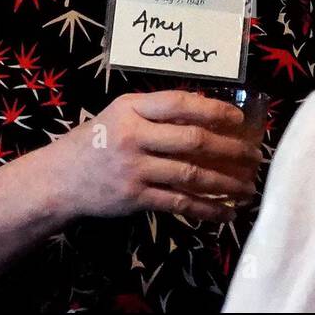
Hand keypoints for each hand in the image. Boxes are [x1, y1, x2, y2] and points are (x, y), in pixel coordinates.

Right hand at [49, 89, 262, 223]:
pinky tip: (226, 211)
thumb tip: (206, 115)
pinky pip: (180, 203)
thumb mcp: (119, 115)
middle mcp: (133, 136)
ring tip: (248, 186)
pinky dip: (208, 209)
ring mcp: (134, 169)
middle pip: (193, 140)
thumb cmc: (96, 142)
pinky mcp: (135, 197)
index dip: (213, 110)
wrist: (59, 180)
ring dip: (227, 182)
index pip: (179, 104)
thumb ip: (155, 113)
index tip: (239, 119)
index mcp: (131, 108)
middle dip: (231, 149)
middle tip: (254, 156)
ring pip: (192, 175)